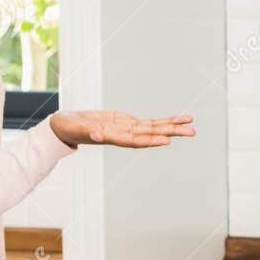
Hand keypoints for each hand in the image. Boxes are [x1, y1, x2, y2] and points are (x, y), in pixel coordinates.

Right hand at [49, 110, 194, 148]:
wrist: (66, 126)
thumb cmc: (68, 128)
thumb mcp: (76, 128)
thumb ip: (88, 132)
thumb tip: (99, 136)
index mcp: (113, 137)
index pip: (135, 140)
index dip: (151, 140)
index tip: (167, 139)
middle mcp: (124, 135)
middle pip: (151, 134)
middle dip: (171, 132)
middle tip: (192, 132)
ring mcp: (128, 129)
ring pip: (153, 128)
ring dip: (172, 126)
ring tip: (191, 124)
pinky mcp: (128, 122)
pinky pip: (149, 122)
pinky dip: (163, 121)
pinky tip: (177, 119)